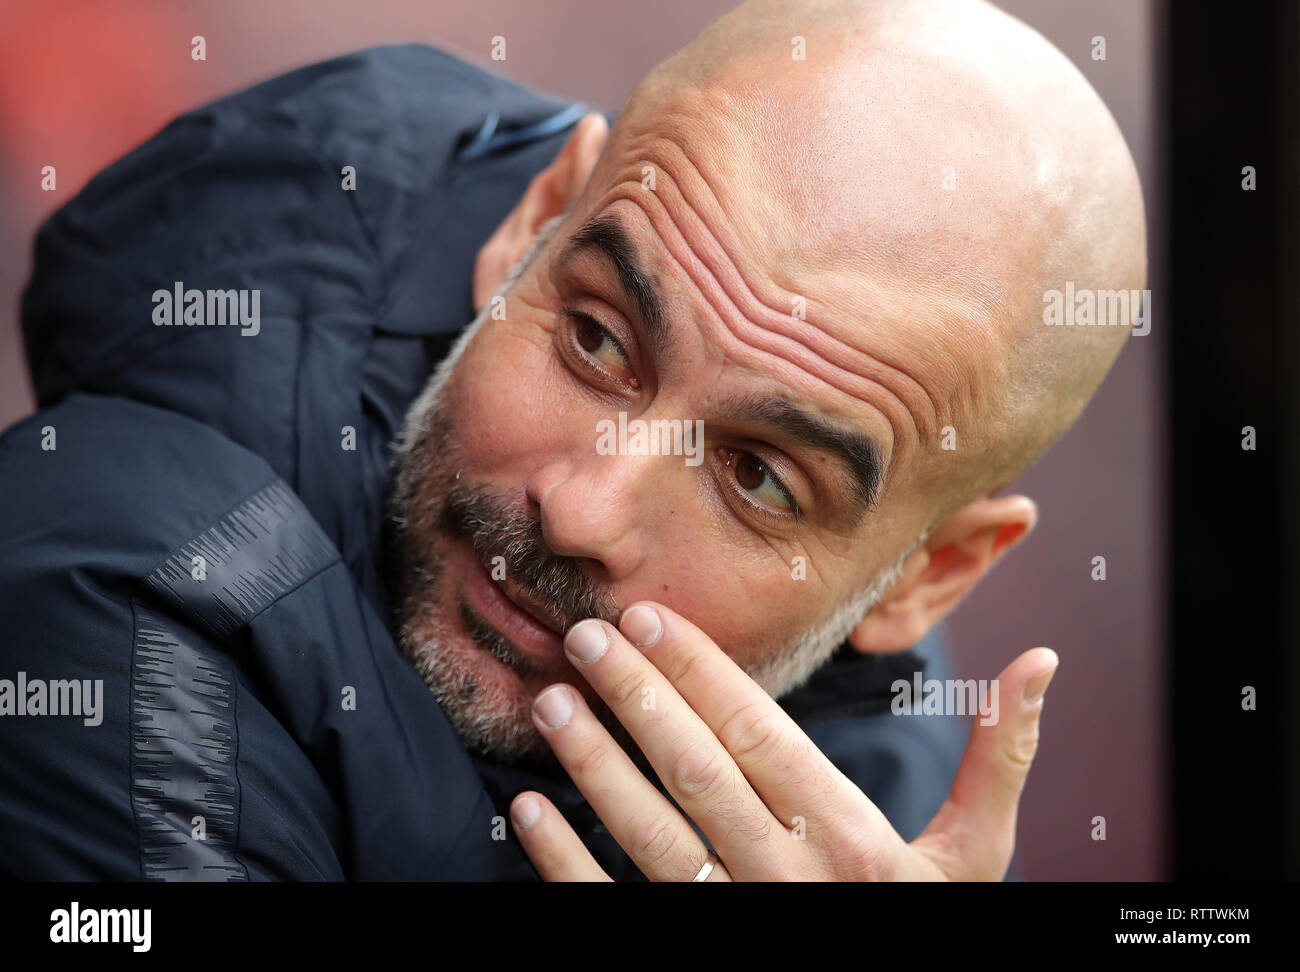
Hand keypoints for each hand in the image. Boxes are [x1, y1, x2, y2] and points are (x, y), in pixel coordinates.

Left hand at [509, 602, 1056, 880]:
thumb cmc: (925, 930)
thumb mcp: (975, 860)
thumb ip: (1000, 763)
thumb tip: (1040, 664)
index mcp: (853, 840)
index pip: (764, 737)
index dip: (704, 674)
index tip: (653, 619)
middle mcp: (788, 877)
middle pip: (698, 773)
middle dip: (638, 698)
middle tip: (586, 636)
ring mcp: (732, 920)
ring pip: (652, 835)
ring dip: (594, 768)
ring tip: (552, 702)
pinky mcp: (689, 952)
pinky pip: (614, 909)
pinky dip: (566, 864)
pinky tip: (526, 813)